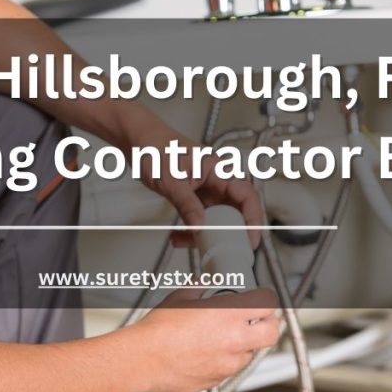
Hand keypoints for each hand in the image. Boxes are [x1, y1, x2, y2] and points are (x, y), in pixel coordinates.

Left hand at [131, 126, 263, 248]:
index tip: (250, 238)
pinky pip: (201, 219)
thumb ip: (186, 204)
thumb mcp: (170, 179)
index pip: (246, 195)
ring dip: (205, 235)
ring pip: (217, 219)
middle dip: (227, 233)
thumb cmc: (154, 147)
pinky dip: (191, 230)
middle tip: (219, 248)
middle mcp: (217, 180)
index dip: (253, 218)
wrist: (138, 143)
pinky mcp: (196, 197)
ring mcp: (207, 189)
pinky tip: (179, 235)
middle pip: (235, 212)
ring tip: (187, 241)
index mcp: (219, 169)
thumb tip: (199, 226)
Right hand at [133, 288, 280, 391]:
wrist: (142, 359)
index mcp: (229, 315)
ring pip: (249, 354)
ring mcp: (227, 364)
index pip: (267, 304)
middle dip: (267, 325)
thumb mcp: (181, 297)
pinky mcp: (216, 380)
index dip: (265, 300)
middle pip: (271, 333)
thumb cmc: (158, 331)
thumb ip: (199, 288)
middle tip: (256, 320)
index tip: (261, 299)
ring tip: (221, 338)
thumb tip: (202, 284)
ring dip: (242, 345)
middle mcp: (234, 341)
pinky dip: (223, 361)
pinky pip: (228, 370)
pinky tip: (205, 353)